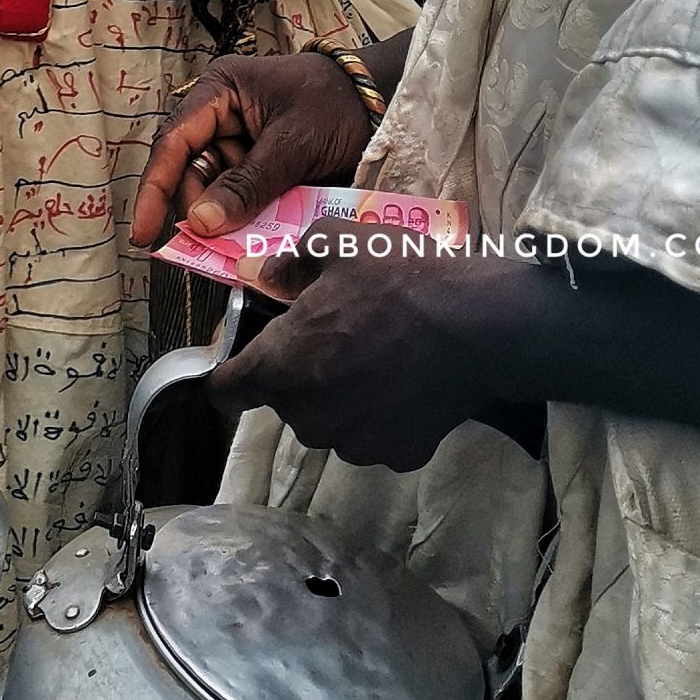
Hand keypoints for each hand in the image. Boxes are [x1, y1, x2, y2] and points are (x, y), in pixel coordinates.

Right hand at [130, 47, 372, 249]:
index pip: (173, 142)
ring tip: (236, 247)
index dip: (155, 188)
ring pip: (214, 191)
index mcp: (219, 92)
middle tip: (212, 246)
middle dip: (197, 210)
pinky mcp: (260, 167)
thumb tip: (200, 223)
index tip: (144, 233)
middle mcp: (221, 117)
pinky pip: (240, 199)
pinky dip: (244, 221)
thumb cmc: (336, 106)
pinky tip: (249, 241)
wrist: (384, 103)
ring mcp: (241, 143)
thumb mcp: (292, 144)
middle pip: (190, 173)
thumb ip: (247, 184)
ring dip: (222, 220)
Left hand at [212, 237, 487, 469]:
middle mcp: (306, 418)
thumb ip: (290, 262)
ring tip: (380, 357)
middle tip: (340, 336)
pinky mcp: (396, 456)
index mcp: (278, 368)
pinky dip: (384, 415)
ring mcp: (352, 444)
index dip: (231, 374)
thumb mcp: (334, 243)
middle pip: (286, 402)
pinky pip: (375, 435)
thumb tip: (266, 274)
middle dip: (303, 373)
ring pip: (331, 421)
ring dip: (342, 397)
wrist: (474, 326)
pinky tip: (408, 382)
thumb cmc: (394, 280)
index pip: (225, 391)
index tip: (249, 358)